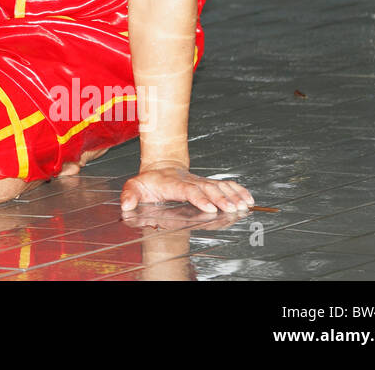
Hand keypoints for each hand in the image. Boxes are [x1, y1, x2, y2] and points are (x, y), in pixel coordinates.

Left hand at [120, 164, 253, 214]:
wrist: (160, 166)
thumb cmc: (148, 181)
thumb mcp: (134, 186)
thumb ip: (129, 195)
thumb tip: (126, 205)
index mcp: (173, 184)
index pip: (188, 190)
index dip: (199, 198)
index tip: (209, 207)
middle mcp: (190, 182)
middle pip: (207, 189)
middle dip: (221, 198)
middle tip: (232, 209)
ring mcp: (200, 181)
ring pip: (219, 186)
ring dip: (232, 195)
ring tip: (244, 205)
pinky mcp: (208, 183)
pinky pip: (225, 184)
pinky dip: (238, 190)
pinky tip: (248, 198)